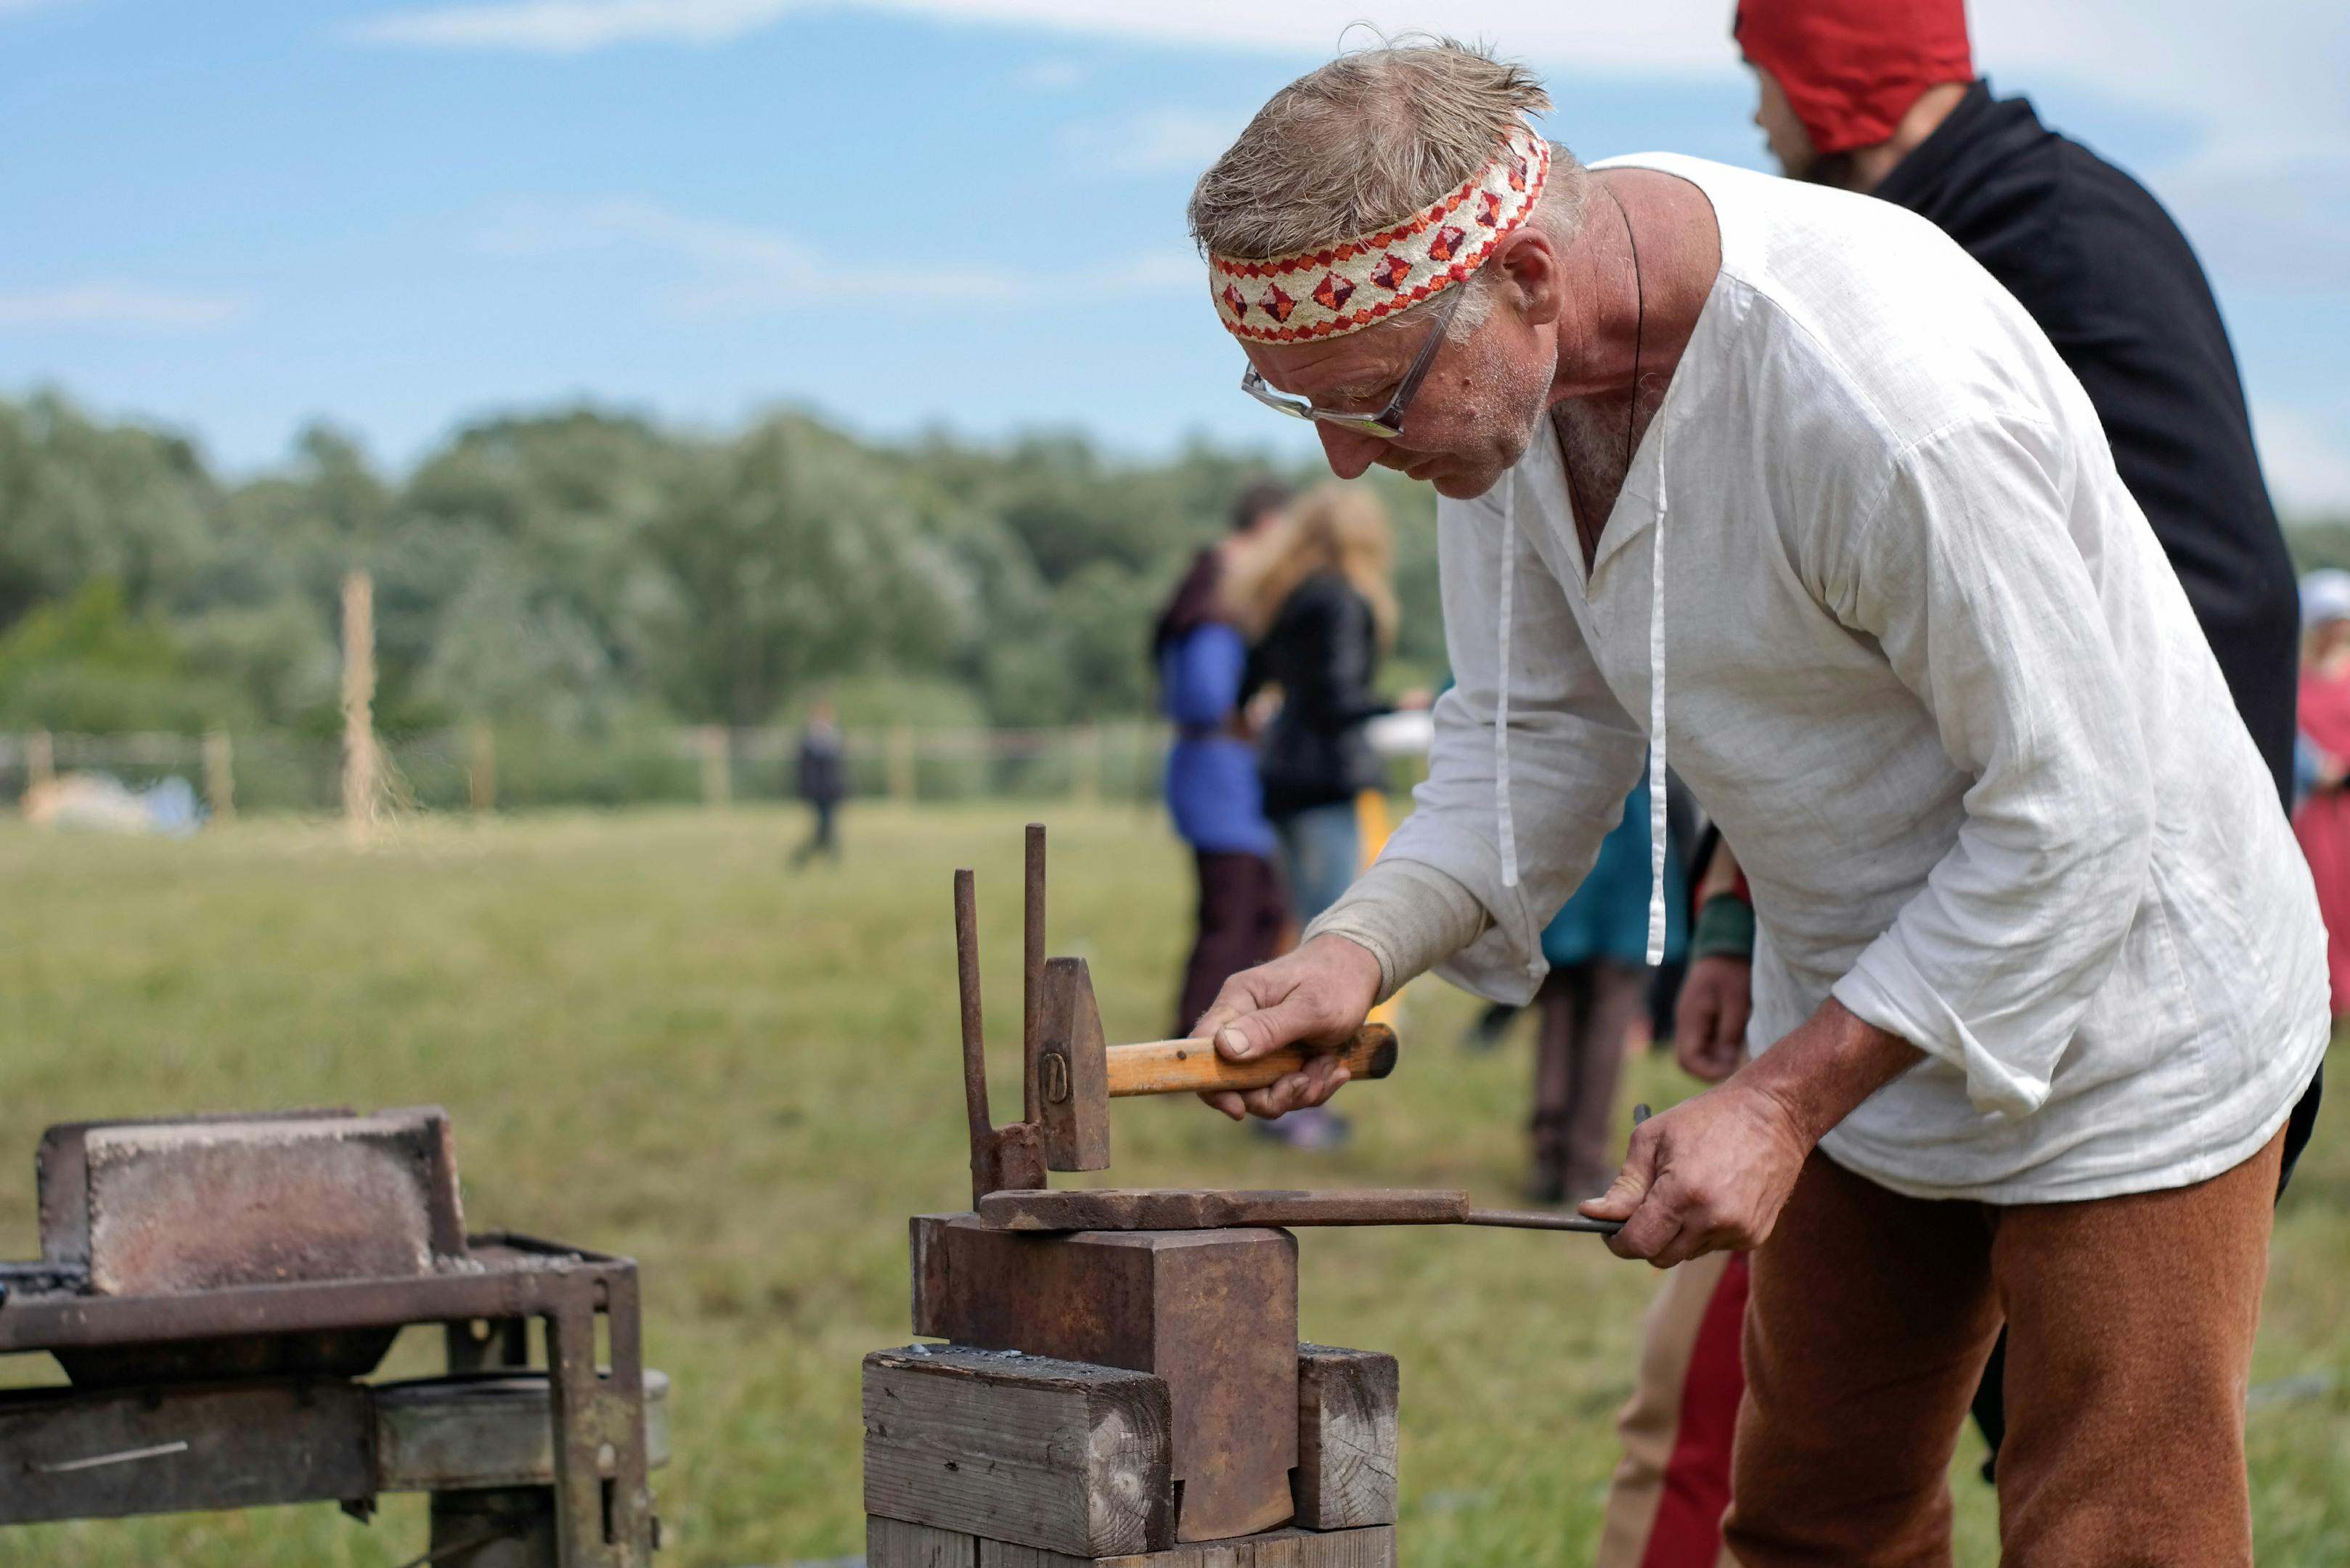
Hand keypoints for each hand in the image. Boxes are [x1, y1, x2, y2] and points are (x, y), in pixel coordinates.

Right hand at [1192, 935, 1381, 1120]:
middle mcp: (1242, 1024)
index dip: (1212, 1084)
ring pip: (1263, 1091)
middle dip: (1273, 1095)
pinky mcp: (1281, 1058)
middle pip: (1233, 1082)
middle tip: (1306, 1082)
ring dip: (1300, 1090)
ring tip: (1330, 1066)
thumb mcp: (1311, 1007)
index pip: (1202, 1048)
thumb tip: (1224, 1050)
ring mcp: (1261, 1044)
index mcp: (1238, 1002)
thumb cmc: (1336, 981)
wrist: (1360, 971)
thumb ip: (1269, 1028)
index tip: (1239, 1109)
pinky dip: (1312, 1086)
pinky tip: (1334, 1068)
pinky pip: (1287, 1089)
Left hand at [1579, 1081, 1809, 1266]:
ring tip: (1687, 1190)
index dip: (1617, 1241)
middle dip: (1645, 1237)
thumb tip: (1592, 1213)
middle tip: (1644, 1207)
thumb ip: (1623, 1185)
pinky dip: (1703, 1230)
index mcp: (1683, 1192)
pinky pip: (1714, 1246)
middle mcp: (1713, 1219)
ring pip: (1686, 1253)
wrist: (1775, 1114)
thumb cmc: (1707, 1119)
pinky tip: (1713, 1196)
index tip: (1609, 1230)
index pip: (1638, 1243)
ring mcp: (1739, 1231)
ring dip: (1676, 1233)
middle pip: (1660, 1257)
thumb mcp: (1652, 1139)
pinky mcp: (1756, 1236)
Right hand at [1674, 955, 1750, 1082]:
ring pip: (1696, 1053)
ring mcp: (1691, 1020)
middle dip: (1711, 1069)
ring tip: (1738, 1054)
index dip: (1708, 1072)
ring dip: (1714, 1060)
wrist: (1725, 946)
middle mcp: (1685, 1022)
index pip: (1687, 1059)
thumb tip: (1727, 1063)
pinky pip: (1703, 1043)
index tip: (1733, 1069)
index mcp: (1690, 1019)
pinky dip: (1716, 1050)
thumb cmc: (1732, 972)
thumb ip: (1730, 1034)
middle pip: (1689, 1060)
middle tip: (1737, 1066)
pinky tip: (1735, 1044)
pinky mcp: (1700, 1018)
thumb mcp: (1738, 1003)